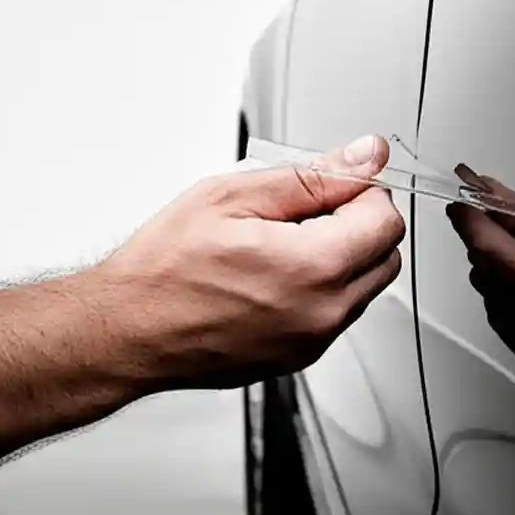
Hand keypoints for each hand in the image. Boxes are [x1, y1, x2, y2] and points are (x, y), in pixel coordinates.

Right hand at [92, 135, 405, 387]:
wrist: (127, 330)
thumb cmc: (165, 268)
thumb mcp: (236, 195)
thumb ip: (315, 176)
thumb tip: (367, 157)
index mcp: (315, 267)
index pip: (387, 220)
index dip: (361, 193)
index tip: (331, 187)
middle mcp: (323, 312)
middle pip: (385, 256)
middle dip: (358, 225)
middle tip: (303, 212)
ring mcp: (312, 342)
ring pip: (364, 287)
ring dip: (341, 258)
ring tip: (279, 244)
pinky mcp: (298, 358)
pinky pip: (335, 314)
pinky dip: (321, 289)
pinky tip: (272, 275)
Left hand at [447, 168, 514, 421]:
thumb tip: (506, 205)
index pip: (500, 258)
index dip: (474, 223)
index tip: (462, 196)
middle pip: (488, 278)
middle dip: (484, 240)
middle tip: (488, 208)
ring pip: (491, 302)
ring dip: (492, 268)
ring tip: (513, 241)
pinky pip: (504, 325)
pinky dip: (504, 295)